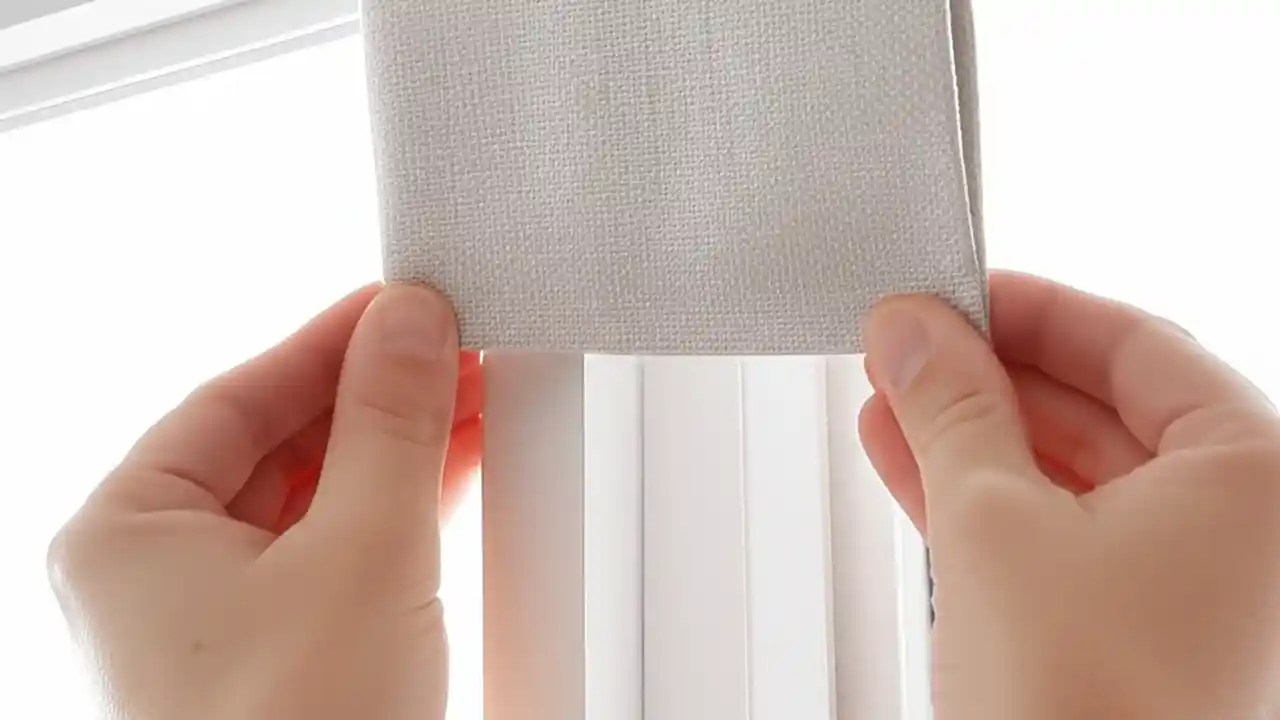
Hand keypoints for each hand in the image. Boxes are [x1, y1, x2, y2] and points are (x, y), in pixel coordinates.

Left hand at [48, 284, 481, 719]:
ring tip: (472, 399)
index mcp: (126, 535)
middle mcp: (161, 576)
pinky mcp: (286, 657)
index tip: (405, 306)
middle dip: (377, 397)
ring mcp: (222, 622)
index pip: (236, 397)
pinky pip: (341, 553)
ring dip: (398, 450)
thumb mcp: (362, 553)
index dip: (331, 340)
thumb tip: (410, 326)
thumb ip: (392, 425)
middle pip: (280, 443)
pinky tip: (455, 473)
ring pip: (318, 498)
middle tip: (454, 349)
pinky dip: (401, 510)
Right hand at [860, 272, 1279, 718]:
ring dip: (971, 438)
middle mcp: (1250, 533)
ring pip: (1071, 477)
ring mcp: (1198, 592)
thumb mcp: (994, 528)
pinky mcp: (1139, 639)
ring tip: (890, 402)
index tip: (951, 295)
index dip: (1028, 309)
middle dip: (987, 378)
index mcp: (1261, 478)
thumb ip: (953, 411)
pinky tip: (911, 467)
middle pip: (1101, 408)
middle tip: (906, 347)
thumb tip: (915, 334)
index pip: (1135, 343)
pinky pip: (1059, 539)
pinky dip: (983, 502)